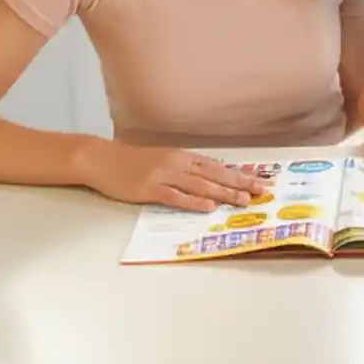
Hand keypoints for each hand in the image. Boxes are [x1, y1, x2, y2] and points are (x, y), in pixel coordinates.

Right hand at [76, 140, 265, 211]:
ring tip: (242, 200)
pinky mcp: (150, 189)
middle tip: (260, 191)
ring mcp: (164, 175)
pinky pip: (176, 196)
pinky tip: (208, 206)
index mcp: (182, 156)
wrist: (103, 160)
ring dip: (223, 193)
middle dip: (239, 183)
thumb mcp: (163, 160)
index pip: (217, 166)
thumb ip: (184, 169)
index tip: (258, 181)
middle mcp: (177, 163)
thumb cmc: (132, 162)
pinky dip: (194, 201)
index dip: (239, 174)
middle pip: (214, 174)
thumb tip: (208, 182)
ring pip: (200, 185)